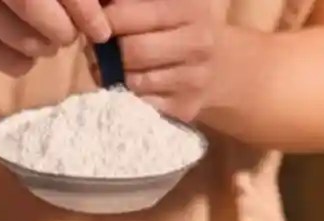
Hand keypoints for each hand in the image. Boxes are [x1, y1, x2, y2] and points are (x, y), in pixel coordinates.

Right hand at [0, 0, 110, 76]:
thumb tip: (92, 12)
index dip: (86, 11)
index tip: (100, 28)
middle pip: (50, 21)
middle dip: (65, 32)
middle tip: (65, 33)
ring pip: (33, 44)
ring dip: (46, 46)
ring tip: (41, 38)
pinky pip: (13, 63)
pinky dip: (25, 60)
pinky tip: (16, 47)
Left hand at [104, 0, 218, 120]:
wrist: (226, 66)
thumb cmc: (185, 27)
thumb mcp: (171, 3)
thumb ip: (136, 2)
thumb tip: (97, 6)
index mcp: (190, 9)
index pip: (129, 14)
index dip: (106, 20)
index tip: (99, 23)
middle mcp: (198, 43)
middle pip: (132, 50)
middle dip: (108, 50)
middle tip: (99, 48)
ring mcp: (194, 79)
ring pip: (134, 81)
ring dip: (115, 75)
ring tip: (112, 65)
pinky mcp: (186, 107)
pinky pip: (142, 103)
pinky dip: (129, 94)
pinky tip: (131, 83)